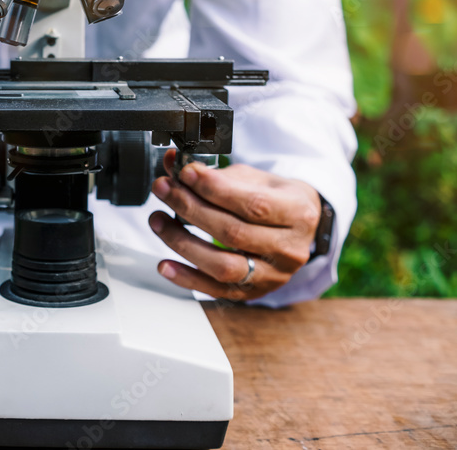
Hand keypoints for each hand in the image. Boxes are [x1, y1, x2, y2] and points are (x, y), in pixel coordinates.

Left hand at [149, 149, 320, 300]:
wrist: (299, 229)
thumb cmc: (275, 198)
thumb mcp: (254, 178)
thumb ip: (215, 173)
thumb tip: (174, 164)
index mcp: (297, 213)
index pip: (254, 204)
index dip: (215, 189)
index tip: (186, 174)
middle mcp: (289, 249)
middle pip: (234, 233)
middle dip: (191, 209)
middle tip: (164, 190)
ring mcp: (273, 275)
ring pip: (223, 266)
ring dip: (182, 243)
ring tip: (158, 221)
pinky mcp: (253, 292)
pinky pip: (216, 290)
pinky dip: (186, 278)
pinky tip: (165, 264)